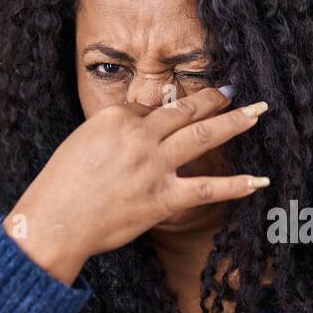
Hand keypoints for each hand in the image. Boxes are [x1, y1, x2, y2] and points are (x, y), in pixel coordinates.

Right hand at [4, 86, 269, 283]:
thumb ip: (112, 135)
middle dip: (213, 99)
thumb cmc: (60, 188)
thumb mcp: (81, 144)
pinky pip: (206, 188)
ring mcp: (154, 165)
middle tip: (233, 90)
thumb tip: (137, 135)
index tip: (183, 107)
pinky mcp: (163, 197)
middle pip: (184, 110)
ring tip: (257, 113)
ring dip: (233, 122)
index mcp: (115, 117)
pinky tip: (258, 180)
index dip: (166, 111)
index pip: (150, 108)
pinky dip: (235, 185)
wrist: (54, 222)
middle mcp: (139, 135)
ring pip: (203, 136)